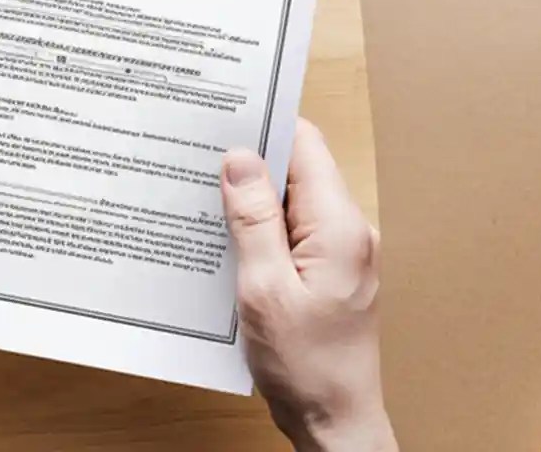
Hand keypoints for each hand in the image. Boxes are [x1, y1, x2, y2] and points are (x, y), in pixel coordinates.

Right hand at [221, 120, 396, 451]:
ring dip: (247, 202)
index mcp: (340, 227)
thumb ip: (253, 220)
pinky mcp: (325, 273)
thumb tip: (239, 159)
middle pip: (294, 172)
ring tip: (200, 202)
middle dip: (245, 165)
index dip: (262, 128)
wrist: (334, 421)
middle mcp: (347, 231)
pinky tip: (222, 242)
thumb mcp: (265, 289)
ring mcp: (338, 253)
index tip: (218, 120)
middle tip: (193, 161)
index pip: (304, 146)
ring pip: (287, 204)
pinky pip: (287, 234)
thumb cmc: (306, 366)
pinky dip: (255, 231)